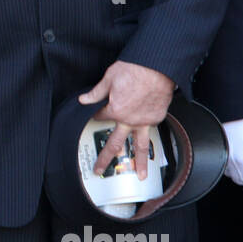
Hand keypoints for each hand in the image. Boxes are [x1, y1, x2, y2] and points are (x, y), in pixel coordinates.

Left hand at [79, 61, 175, 179]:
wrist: (159, 66)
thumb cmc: (135, 68)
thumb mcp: (109, 78)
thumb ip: (96, 93)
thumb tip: (83, 100)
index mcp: (115, 111)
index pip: (101, 117)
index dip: (98, 113)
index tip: (97, 112)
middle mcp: (130, 120)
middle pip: (115, 144)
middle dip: (105, 158)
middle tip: (99, 169)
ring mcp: (145, 121)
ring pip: (140, 145)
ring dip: (140, 162)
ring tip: (140, 175)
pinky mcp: (158, 117)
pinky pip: (151, 129)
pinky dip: (149, 134)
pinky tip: (148, 138)